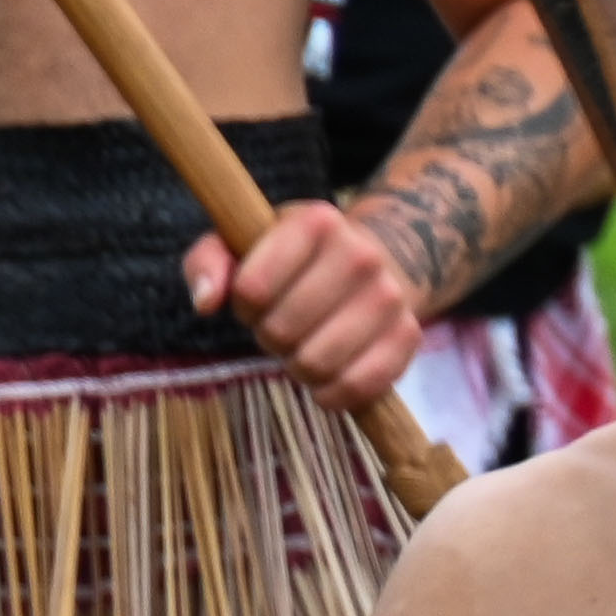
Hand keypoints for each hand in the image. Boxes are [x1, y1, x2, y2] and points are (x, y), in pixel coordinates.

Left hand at [183, 194, 430, 407]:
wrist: (370, 266)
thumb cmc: (291, 262)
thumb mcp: (241, 246)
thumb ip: (207, 264)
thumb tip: (206, 303)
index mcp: (316, 222)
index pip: (252, 288)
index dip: (243, 304)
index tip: (255, 295)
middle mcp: (362, 254)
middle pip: (282, 329)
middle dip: (269, 336)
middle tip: (280, 325)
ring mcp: (391, 297)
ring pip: (317, 362)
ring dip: (297, 366)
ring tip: (302, 347)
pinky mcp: (409, 336)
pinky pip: (358, 385)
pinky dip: (332, 394)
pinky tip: (326, 380)